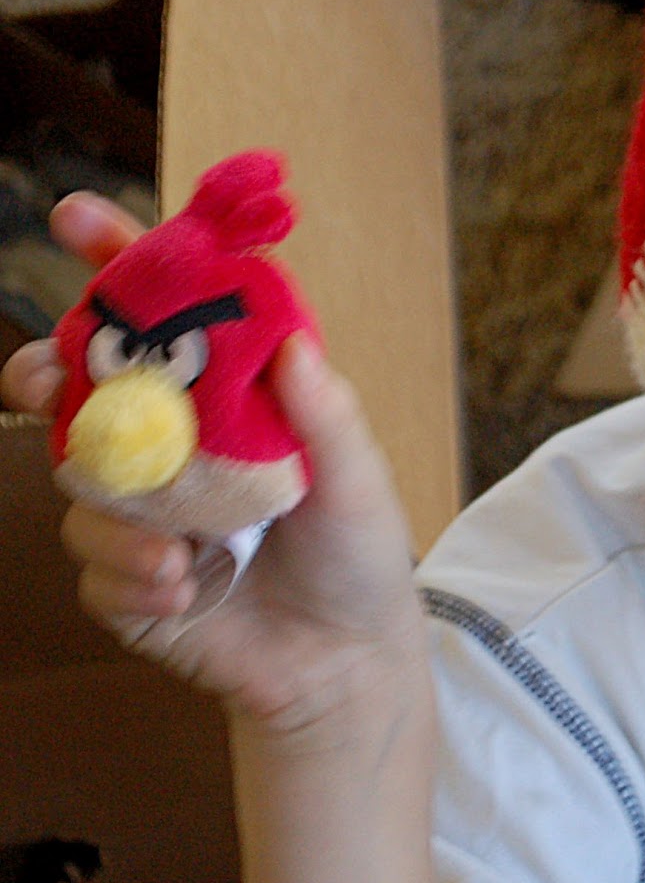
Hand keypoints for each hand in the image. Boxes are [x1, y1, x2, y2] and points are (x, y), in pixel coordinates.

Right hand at [2, 191, 428, 738]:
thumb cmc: (359, 556)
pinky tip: (188, 590)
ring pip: (78, 477)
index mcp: (235, 400)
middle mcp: (181, 442)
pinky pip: (93, 561)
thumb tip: (293, 344)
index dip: (124, 261)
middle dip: (51, 370)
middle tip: (46, 377)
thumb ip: (326, 414)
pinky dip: (134, 575)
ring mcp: (146, 507)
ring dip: (122, 513)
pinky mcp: (125, 576)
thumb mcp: (359, 479)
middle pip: (89, 383)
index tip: (78, 218)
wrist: (340, 665)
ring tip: (187, 550)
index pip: (173, 315)